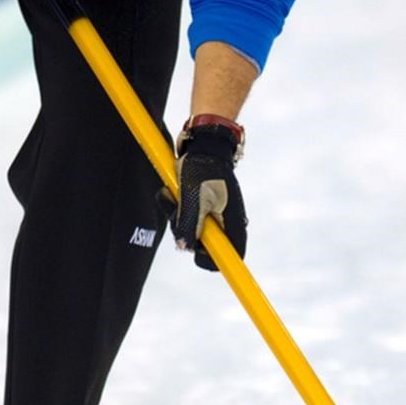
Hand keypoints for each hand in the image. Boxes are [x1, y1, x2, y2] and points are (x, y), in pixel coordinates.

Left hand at [167, 120, 247, 271]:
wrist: (203, 144)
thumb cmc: (203, 168)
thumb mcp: (195, 197)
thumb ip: (190, 224)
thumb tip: (186, 247)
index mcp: (232, 225)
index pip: (226, 258)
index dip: (210, 260)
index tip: (194, 248)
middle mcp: (224, 224)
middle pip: (202, 246)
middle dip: (184, 231)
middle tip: (179, 210)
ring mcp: (212, 215)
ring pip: (189, 231)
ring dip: (175, 215)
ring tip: (174, 193)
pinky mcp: (201, 206)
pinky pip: (183, 217)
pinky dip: (174, 207)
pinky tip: (173, 191)